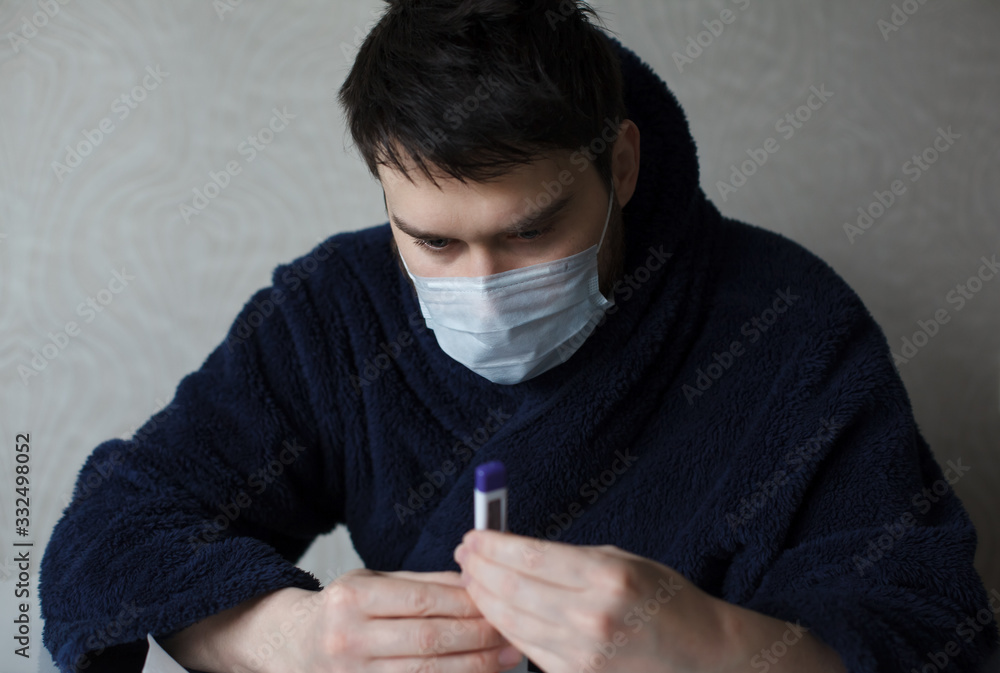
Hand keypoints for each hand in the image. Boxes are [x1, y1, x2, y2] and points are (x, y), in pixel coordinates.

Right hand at [266, 568, 528, 671]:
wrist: (292, 647)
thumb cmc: (341, 610)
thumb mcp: (371, 582)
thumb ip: (422, 583)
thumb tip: (474, 583)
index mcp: (352, 599)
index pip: (421, 601)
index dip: (465, 604)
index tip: (497, 603)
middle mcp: (349, 640)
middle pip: (428, 640)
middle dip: (477, 638)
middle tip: (510, 634)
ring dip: (472, 667)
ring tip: (504, 658)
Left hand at [453, 530, 729, 672]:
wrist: (698, 655)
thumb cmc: (662, 599)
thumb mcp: (621, 561)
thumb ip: (568, 559)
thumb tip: (512, 551)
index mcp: (607, 576)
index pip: (530, 556)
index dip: (493, 545)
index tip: (473, 535)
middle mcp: (593, 616)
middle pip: (512, 589)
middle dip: (479, 568)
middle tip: (464, 554)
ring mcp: (584, 653)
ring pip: (511, 622)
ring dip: (483, 598)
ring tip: (471, 579)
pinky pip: (526, 649)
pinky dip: (504, 627)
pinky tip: (494, 610)